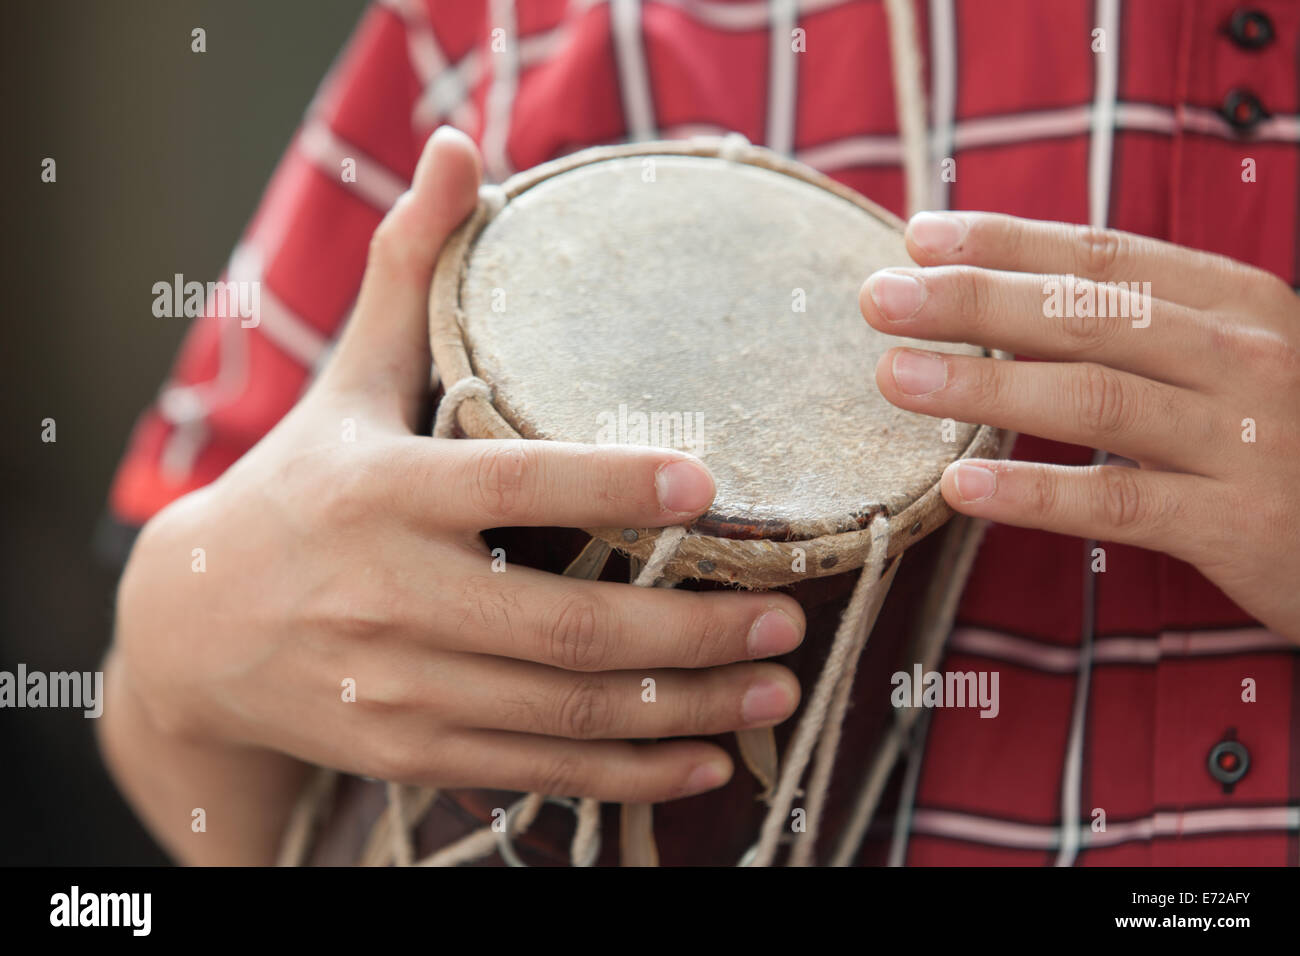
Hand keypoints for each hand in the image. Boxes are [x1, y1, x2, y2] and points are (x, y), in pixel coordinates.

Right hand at [113, 126, 805, 818]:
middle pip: (565, 625)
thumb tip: (457, 148)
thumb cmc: (299, 489)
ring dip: (684, 712)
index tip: (708, 489)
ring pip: (564, 712)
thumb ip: (410, 273)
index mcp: (385, 492)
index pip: (515, 485)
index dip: (612, 489)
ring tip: (774, 691)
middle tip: (784, 618)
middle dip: (690, 633)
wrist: (191, 629)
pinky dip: (627, 773)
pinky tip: (704, 763)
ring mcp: (397, 686)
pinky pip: (534, 772)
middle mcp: (389, 596)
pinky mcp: (405, 752)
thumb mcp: (346, 382)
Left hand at [860, 211, 1299, 641]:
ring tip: (895, 377)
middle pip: (1088, 316)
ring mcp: (1244, 440)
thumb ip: (1141, 325)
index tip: (918, 237)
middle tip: (880, 299)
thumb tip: (1004, 295)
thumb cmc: (1284, 439)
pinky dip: (1036, 494)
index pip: (1103, 257)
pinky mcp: (1238, 524)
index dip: (1006, 242)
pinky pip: (1119, 504)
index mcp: (1237, 304)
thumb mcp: (1230, 359)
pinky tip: (962, 488)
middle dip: (974, 302)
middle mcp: (1243, 358)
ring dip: (986, 387)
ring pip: (1096, 400)